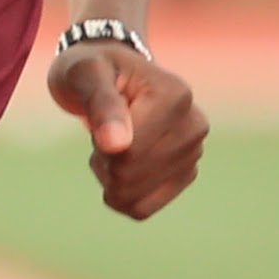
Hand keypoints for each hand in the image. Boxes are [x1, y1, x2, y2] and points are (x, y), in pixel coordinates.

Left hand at [47, 44, 208, 219]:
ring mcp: (193, 152)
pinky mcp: (185, 174)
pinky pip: (142, 208)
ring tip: (111, 142)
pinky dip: (120, 194)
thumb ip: (101, 103)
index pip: (130, 152)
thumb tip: (117, 145)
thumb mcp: (84, 73)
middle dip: (104, 161)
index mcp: (175, 95)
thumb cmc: (90, 69)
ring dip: (109, 177)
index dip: (101, 141)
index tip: (99, 110)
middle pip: (132, 177)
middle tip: (102, 128)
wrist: (106, 75)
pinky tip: (119, 166)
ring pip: (136, 198)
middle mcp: (194, 124)